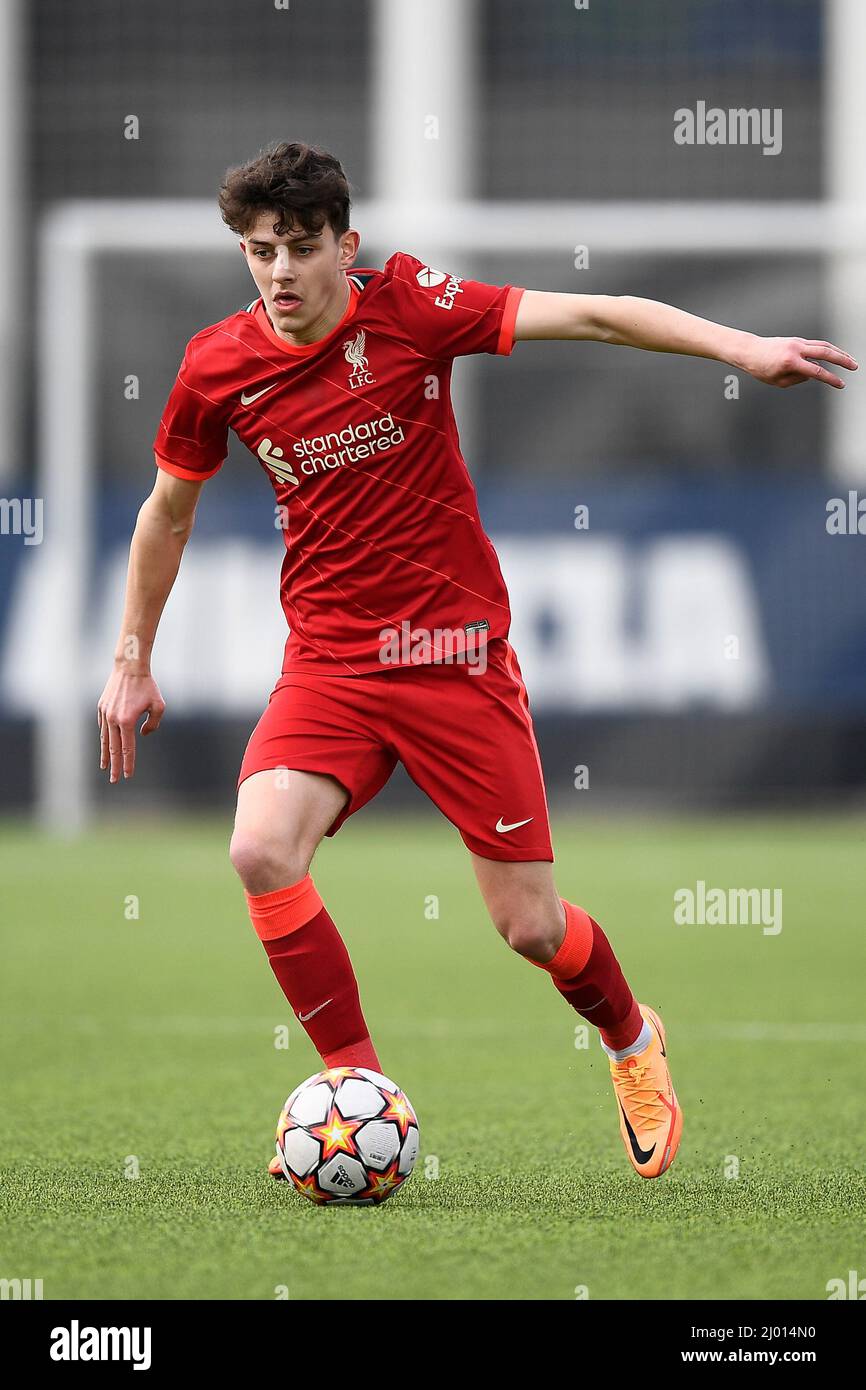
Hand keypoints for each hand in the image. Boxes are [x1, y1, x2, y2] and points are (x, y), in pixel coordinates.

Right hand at [97, 668, 165, 782]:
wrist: (129, 667)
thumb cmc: (147, 686)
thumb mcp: (159, 705)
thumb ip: (153, 724)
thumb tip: (143, 735)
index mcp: (127, 721)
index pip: (128, 748)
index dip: (128, 763)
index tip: (128, 776)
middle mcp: (113, 719)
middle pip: (114, 749)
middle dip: (114, 766)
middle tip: (114, 780)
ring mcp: (105, 713)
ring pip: (105, 740)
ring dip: (105, 755)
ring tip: (105, 767)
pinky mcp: (101, 707)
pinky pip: (103, 727)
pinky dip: (104, 738)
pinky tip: (106, 745)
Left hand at [743, 336, 858, 388]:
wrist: (750, 350)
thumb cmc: (761, 368)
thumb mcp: (778, 381)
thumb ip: (798, 379)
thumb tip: (814, 373)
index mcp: (790, 362)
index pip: (816, 371)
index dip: (831, 378)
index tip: (841, 384)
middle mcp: (796, 349)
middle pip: (825, 352)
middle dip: (842, 359)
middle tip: (855, 366)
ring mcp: (798, 342)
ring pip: (823, 345)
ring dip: (838, 352)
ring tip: (850, 360)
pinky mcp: (797, 340)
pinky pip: (816, 344)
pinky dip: (827, 349)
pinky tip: (835, 355)